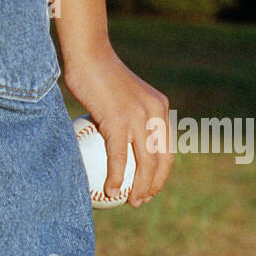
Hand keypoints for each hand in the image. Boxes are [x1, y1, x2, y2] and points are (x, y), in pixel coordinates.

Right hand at [63, 47, 171, 207]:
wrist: (88, 54)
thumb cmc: (97, 72)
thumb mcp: (122, 95)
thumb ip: (127, 115)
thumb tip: (118, 141)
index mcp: (159, 108)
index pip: (167, 148)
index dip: (161, 173)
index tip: (149, 187)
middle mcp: (154, 113)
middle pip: (161, 160)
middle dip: (154, 185)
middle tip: (140, 200)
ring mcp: (138, 118)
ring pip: (145, 163)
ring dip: (140, 188)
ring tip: (131, 202)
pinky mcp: (118, 121)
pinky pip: (119, 157)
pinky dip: (117, 177)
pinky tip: (111, 190)